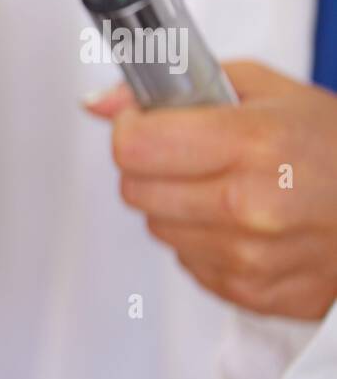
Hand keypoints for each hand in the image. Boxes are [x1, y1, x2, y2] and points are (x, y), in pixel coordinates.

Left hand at [86, 60, 336, 319]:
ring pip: (158, 228)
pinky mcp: (252, 293)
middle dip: (153, 167)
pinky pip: (189, 263)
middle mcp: (249, 206)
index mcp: (256, 144)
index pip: (135, 146)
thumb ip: (183, 85)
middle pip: (135, 190)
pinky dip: (205, 242)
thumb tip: (102, 101)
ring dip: (178, 207)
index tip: (146, 122)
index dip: (132, 129)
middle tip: (193, 154)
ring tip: (231, 188)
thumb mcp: (276, 92)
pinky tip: (247, 224)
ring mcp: (250, 257)